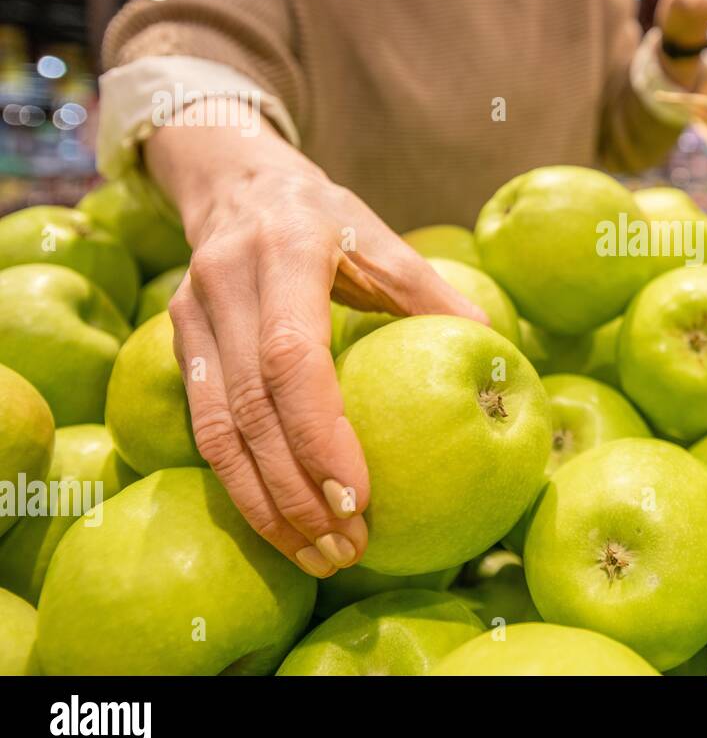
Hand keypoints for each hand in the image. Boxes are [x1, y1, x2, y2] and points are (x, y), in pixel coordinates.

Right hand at [146, 112, 485, 576]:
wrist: (233, 182)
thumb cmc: (325, 214)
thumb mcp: (380, 236)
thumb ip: (430, 291)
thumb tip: (499, 347)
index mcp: (286, 253)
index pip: (292, 358)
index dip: (321, 432)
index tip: (359, 495)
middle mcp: (227, 285)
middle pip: (252, 409)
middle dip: (297, 490)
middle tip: (349, 547)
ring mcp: (191, 317)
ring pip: (218, 432)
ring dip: (266, 504)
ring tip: (318, 556)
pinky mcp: (176, 344)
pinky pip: (204, 430)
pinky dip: (242, 485)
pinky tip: (280, 525)